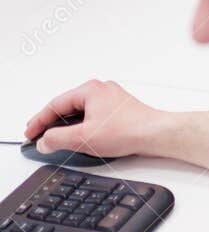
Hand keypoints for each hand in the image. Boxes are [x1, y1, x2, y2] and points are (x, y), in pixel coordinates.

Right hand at [24, 80, 163, 161]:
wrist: (156, 134)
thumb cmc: (128, 130)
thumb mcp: (84, 138)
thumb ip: (58, 139)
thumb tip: (45, 141)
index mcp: (90, 90)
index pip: (55, 105)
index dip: (39, 121)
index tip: (31, 133)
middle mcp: (100, 90)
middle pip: (67, 106)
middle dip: (51, 122)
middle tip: (38, 134)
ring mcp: (110, 99)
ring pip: (80, 111)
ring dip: (67, 125)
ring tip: (56, 138)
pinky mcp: (118, 110)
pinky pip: (92, 116)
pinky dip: (81, 126)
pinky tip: (79, 137)